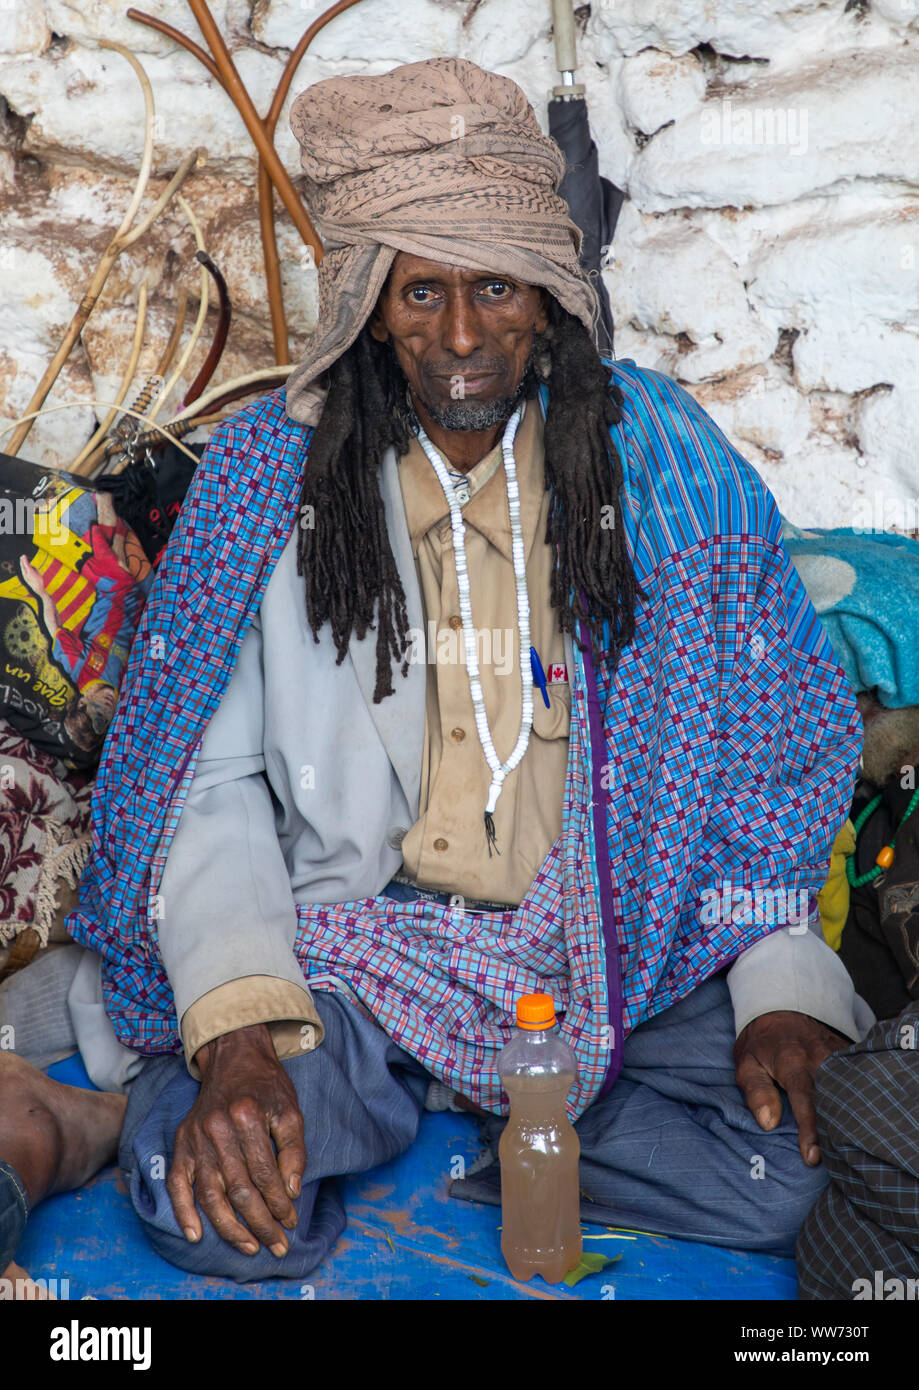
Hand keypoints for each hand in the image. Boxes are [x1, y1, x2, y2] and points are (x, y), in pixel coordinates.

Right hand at [166, 1023, 305, 1256]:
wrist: (233, 1058)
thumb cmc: (266, 1087)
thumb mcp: (290, 1110)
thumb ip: (294, 1150)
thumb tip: (290, 1192)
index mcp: (247, 1116)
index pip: (264, 1174)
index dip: (279, 1203)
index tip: (291, 1221)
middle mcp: (217, 1129)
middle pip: (239, 1189)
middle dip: (260, 1223)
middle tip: (276, 1244)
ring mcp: (195, 1138)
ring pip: (210, 1194)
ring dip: (229, 1228)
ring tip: (248, 1246)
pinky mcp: (181, 1143)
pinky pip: (177, 1183)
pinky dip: (183, 1211)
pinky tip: (196, 1234)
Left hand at [734, 1010, 850, 1165]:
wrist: (783, 1006)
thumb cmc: (761, 1043)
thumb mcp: (746, 1064)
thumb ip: (756, 1092)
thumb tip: (768, 1123)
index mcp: (792, 1061)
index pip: (804, 1100)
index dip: (809, 1130)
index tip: (812, 1157)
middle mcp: (820, 1057)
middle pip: (833, 1099)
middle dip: (835, 1129)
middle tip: (832, 1159)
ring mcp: (839, 1054)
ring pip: (848, 1091)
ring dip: (847, 1117)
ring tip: (844, 1147)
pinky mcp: (849, 1054)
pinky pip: (855, 1081)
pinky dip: (854, 1100)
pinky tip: (852, 1122)